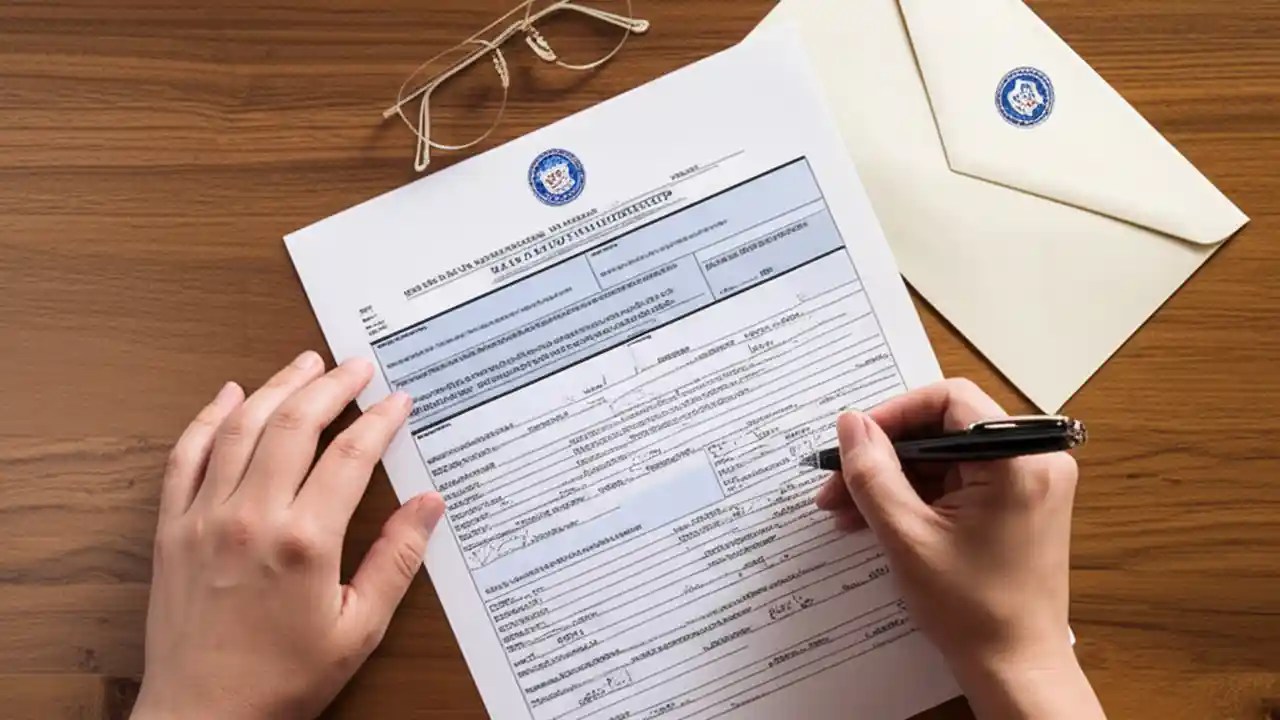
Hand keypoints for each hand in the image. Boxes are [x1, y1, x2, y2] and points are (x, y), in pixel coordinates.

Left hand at [133, 351, 444, 719]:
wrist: (202, 718)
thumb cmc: (282, 681)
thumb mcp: (359, 629)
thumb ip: (396, 560)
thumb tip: (429, 505)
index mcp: (305, 541)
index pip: (351, 455)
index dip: (379, 420)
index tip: (398, 400)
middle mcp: (252, 516)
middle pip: (295, 424)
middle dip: (331, 386)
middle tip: (356, 365)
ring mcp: (205, 517)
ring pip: (241, 428)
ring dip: (275, 387)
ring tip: (304, 363)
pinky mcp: (171, 528)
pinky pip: (185, 456)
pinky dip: (206, 419)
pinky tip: (227, 396)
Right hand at [814, 379, 1103, 719]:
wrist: (1015, 666)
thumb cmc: (972, 610)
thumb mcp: (906, 536)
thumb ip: (873, 473)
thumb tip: (850, 423)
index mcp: (1019, 460)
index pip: (949, 399)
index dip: (893, 414)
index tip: (854, 441)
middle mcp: (1034, 460)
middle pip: (944, 427)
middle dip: (885, 454)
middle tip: (837, 483)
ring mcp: (1029, 482)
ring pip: (945, 456)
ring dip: (894, 478)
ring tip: (846, 509)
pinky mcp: (1018, 502)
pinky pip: (958, 479)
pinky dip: (917, 494)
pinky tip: (876, 517)